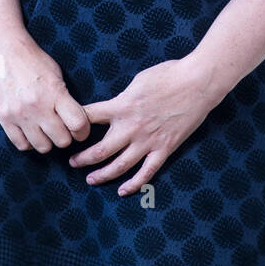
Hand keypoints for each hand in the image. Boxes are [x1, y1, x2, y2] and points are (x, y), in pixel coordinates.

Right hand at [0, 33, 91, 153]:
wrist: (3, 51)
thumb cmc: (34, 61)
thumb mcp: (56, 74)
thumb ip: (66, 98)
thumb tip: (76, 121)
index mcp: (55, 92)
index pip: (78, 124)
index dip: (83, 131)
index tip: (81, 129)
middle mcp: (38, 106)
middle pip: (62, 140)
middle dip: (66, 136)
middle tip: (62, 128)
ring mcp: (20, 114)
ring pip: (43, 147)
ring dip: (48, 141)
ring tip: (45, 129)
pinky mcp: (4, 119)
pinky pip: (22, 145)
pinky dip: (29, 141)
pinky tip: (30, 130)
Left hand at [68, 56, 218, 195]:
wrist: (197, 83)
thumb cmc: (169, 75)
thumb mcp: (138, 80)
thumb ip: (124, 97)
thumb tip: (116, 106)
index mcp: (122, 106)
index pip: (89, 117)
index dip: (75, 124)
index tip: (67, 130)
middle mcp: (131, 127)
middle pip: (100, 150)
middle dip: (83, 159)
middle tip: (72, 163)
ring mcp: (148, 141)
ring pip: (120, 166)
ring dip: (102, 175)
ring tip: (90, 180)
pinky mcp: (164, 149)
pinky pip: (147, 172)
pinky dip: (134, 184)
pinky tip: (123, 191)